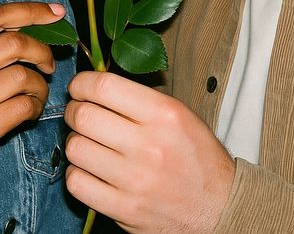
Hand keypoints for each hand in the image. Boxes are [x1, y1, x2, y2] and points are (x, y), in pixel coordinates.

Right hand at [0, 1, 64, 232]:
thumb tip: (35, 23)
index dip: (29, 11)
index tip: (56, 13)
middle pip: (14, 43)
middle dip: (42, 51)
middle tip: (48, 64)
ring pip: (23, 76)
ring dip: (40, 85)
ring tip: (35, 94)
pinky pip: (24, 107)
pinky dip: (36, 107)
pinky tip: (30, 112)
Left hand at [64, 70, 235, 232]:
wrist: (219, 208)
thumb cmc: (196, 157)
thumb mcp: (180, 115)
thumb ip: (139, 99)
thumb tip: (94, 86)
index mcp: (164, 115)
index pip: (103, 87)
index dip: (81, 84)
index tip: (79, 88)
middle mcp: (149, 145)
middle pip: (83, 116)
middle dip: (74, 111)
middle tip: (79, 115)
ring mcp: (135, 180)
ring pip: (75, 148)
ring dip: (76, 143)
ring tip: (88, 144)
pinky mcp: (124, 208)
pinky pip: (77, 183)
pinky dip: (76, 174)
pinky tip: (90, 170)